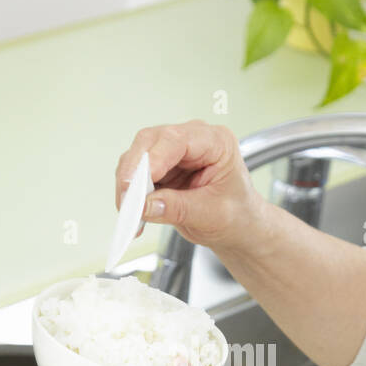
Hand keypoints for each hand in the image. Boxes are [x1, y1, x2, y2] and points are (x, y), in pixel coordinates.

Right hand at [115, 120, 266, 254]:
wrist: (238, 226)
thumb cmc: (237, 215)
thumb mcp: (212, 215)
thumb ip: (178, 208)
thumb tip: (144, 205)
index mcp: (216, 142)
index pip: (176, 140)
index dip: (152, 160)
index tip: (135, 184)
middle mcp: (193, 139)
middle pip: (150, 141)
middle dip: (134, 172)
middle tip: (127, 201)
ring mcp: (174, 152)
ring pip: (137, 156)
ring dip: (128, 185)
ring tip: (132, 213)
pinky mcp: (160, 167)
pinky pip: (135, 173)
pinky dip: (130, 193)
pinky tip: (135, 212)